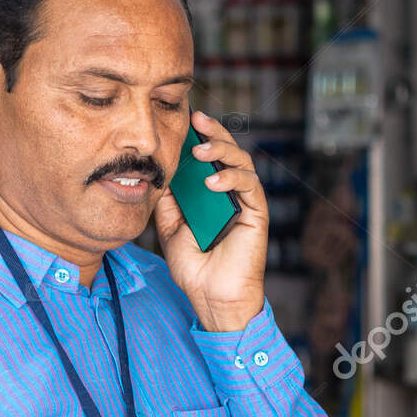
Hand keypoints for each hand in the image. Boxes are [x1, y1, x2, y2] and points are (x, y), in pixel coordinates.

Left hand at [153, 109, 267, 332]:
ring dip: (222, 151)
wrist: (211, 296)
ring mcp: (245, 202)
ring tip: (201, 152)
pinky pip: (250, 186)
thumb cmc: (194, 268)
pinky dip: (232, 178)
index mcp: (210, 194)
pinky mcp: (257, 213)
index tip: (184, 120)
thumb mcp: (169, 228)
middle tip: (197, 120)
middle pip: (228, 152)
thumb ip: (168, 201)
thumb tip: (160, 171)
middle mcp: (230, 193)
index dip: (199, 137)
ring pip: (242, 162)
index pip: (208, 157)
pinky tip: (213, 182)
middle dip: (214, 133)